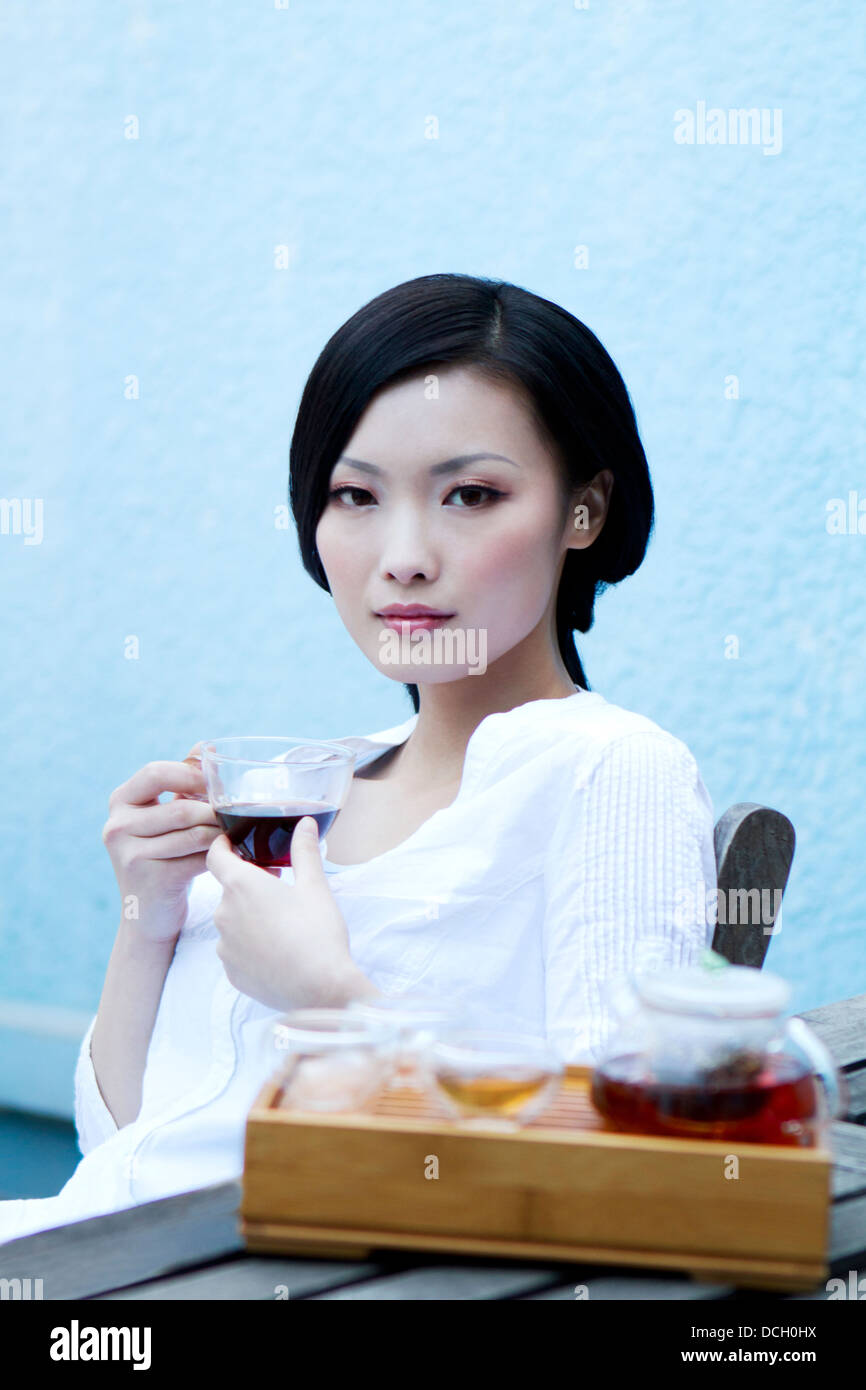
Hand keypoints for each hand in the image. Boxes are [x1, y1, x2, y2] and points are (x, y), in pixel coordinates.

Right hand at [102, 746, 221, 942]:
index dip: (192, 774)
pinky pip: (196, 859)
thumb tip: (208, 747)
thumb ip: (184, 780)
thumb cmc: (164, 854)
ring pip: (193, 834)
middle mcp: (117, 826)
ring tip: (238, 835)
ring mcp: (129, 854)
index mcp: (121, 801)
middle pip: (181, 809)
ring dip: (221, 834)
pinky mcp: (149, 879)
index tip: (216, 783)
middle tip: (238, 814)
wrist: (148, 914)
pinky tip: (231, 857)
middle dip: (215, 812)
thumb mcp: (167, 814)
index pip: (156, 773)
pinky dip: (219, 856)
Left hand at [205, 817, 379, 1010]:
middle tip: (278, 887)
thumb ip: (304, 851)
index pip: (215, 856)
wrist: (320, 990)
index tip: (232, 843)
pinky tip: (277, 950)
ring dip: (249, 917)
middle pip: (228, 890)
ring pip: (232, 921)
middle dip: (248, 886)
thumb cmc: (318, 933)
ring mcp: (224, 946)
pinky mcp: (231, 972)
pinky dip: (251, 945)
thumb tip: (305, 823)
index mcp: (241, 886)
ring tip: (282, 924)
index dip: (222, 846)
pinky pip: (236, 950)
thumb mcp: (315, 886)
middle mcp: (224, 914)